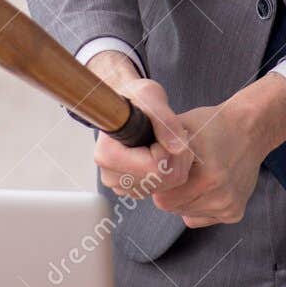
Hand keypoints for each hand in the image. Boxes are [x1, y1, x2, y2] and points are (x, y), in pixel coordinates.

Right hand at [89, 50, 192, 200]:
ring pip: (164, 187)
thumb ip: (165, 121)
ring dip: (175, 164)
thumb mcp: (151, 97)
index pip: (153, 167)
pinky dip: (170, 172)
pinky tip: (165, 153)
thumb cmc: (136, 98)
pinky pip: (162, 189)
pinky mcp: (132, 188)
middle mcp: (109, 174)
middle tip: (174, 134)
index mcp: (108, 154)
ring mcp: (120, 184)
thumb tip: (178, 148)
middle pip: (160, 180)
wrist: (129, 104)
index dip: (167, 149)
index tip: (166, 130)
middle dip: (176, 157)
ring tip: (169, 141)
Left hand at [152, 71, 285, 228]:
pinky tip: (208, 184)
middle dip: (169, 191)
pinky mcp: (234, 212)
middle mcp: (220, 195)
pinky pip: (200, 217)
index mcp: (207, 176)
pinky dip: (198, 204)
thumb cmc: (213, 125)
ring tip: (197, 173)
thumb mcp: (180, 127)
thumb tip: (132, 171)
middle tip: (181, 169)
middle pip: (172, 207)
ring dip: (184, 197)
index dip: (159, 182)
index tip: (165, 168)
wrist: (251, 129)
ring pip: (185, 212)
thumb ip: (157, 148)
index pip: (162, 198)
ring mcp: (228, 205)